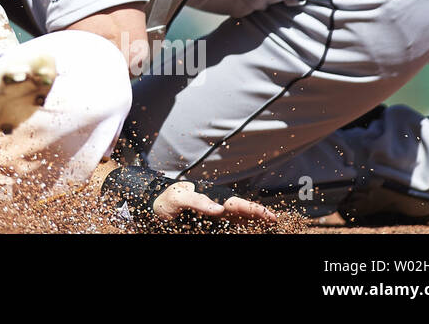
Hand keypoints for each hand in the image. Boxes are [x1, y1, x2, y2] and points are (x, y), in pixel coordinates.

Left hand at [152, 180, 276, 223]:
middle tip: (275, 222)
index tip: (269, 216)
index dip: (254, 210)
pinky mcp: (210, 226)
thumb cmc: (165, 199)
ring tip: (268, 227)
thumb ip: (196, 200)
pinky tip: (250, 230)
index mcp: (212, 198)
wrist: (152, 207)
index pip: (237, 204)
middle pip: (244, 213)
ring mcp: (215, 219)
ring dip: (254, 224)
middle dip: (260, 217)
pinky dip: (241, 228)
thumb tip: (218, 208)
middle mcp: (217, 208)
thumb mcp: (177, 197)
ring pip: (240, 221)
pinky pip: (230, 227)